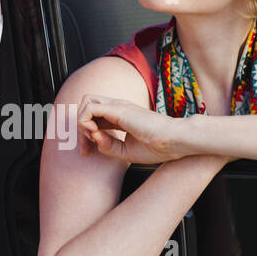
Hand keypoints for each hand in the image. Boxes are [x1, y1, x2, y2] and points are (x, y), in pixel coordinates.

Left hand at [77, 93, 196, 163]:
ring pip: (86, 102)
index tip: (88, 152)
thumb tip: (94, 139)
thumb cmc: (159, 146)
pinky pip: (89, 109)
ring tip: (91, 139)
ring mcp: (118, 106)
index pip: (94, 117)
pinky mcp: (118, 110)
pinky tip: (94, 135)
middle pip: (87, 106)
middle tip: (85, 148)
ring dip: (82, 122)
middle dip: (80, 128)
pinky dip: (85, 122)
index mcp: (121, 116)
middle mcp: (118, 107)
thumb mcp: (126, 151)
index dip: (86, 135)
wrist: (175, 141)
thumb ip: (108, 146)